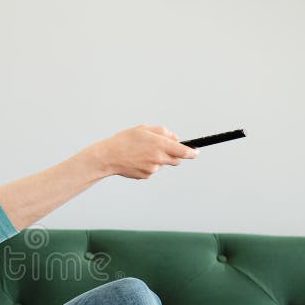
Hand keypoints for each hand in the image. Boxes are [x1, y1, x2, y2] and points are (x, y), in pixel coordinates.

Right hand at [72, 124, 199, 179]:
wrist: (108, 157)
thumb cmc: (124, 140)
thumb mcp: (143, 129)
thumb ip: (163, 132)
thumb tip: (175, 138)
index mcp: (160, 144)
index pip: (183, 151)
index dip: (192, 153)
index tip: (196, 152)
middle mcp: (158, 158)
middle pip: (176, 160)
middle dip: (174, 155)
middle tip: (162, 149)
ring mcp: (153, 169)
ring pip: (162, 164)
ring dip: (157, 159)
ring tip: (141, 153)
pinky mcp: (146, 176)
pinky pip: (152, 170)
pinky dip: (148, 165)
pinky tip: (136, 160)